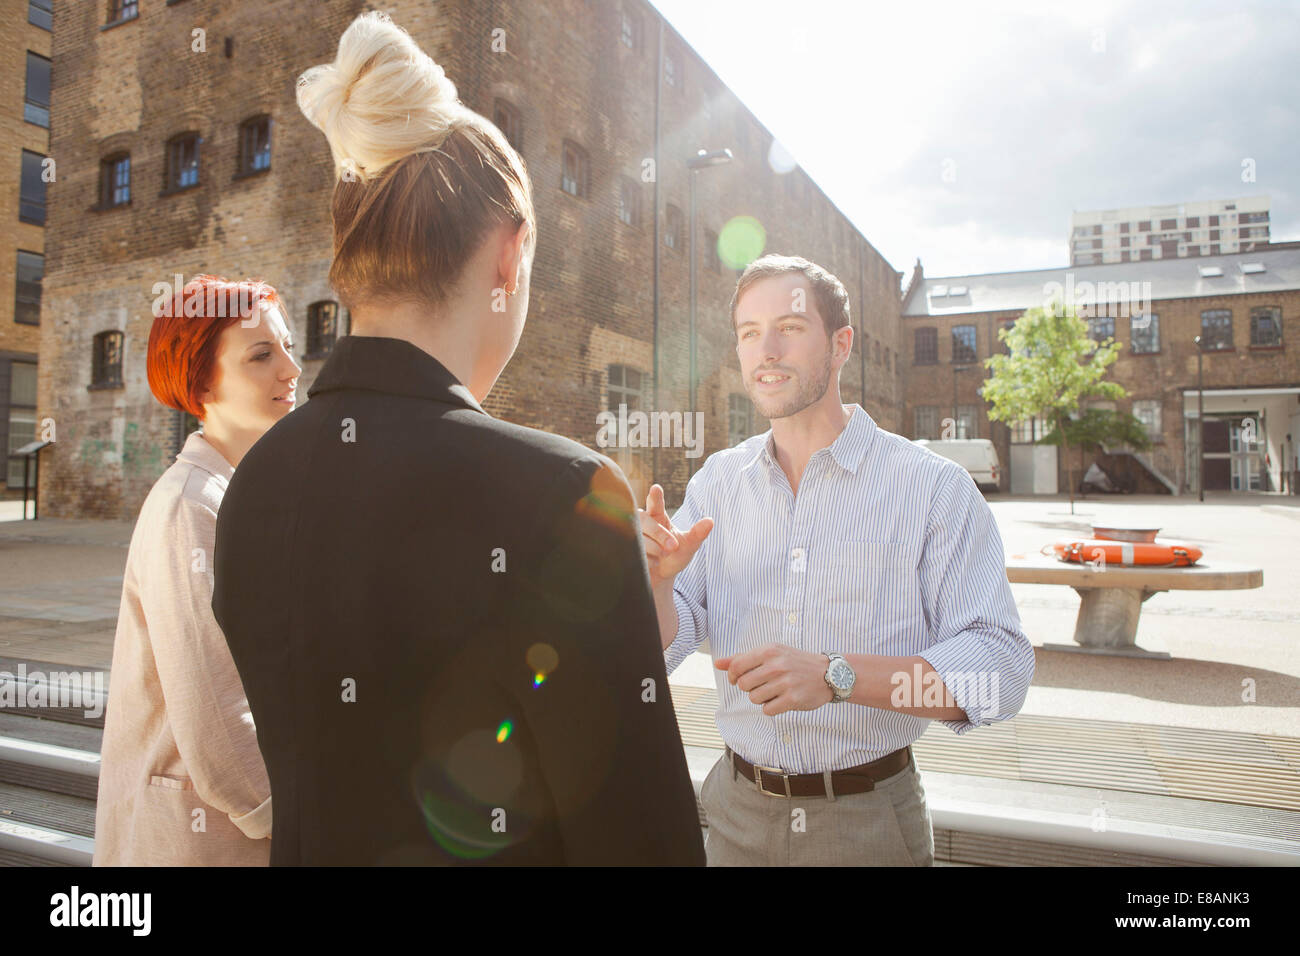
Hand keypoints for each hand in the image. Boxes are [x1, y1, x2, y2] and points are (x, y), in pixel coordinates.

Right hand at [637, 483, 713, 585]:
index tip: (656, 488)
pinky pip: (633, 551)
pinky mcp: (624, 549)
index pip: (655, 503)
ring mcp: (632, 536)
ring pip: (639, 537)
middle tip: (673, 546)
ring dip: (654, 548)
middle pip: (645, 519)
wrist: (660, 578)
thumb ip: (698, 534)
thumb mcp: (689, 546)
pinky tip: (652, 564)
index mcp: (658, 516)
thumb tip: (710, 521)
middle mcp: (642, 523)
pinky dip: (646, 560)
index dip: (655, 496)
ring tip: (662, 556)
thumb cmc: (674, 558)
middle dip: (659, 533)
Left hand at [715, 645, 834, 715]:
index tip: (739, 679)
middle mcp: (776, 665)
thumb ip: (742, 658)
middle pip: (744, 685)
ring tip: (774, 691)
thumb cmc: (795, 662)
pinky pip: (768, 710)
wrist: (828, 673)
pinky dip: (772, 708)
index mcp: (768, 651)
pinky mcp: (792, 699)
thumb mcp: (771, 653)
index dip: (733, 676)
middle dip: (750, 688)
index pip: (737, 666)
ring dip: (761, 698)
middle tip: (763, 685)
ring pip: (755, 699)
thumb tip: (717, 663)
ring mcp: (785, 683)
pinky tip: (782, 700)